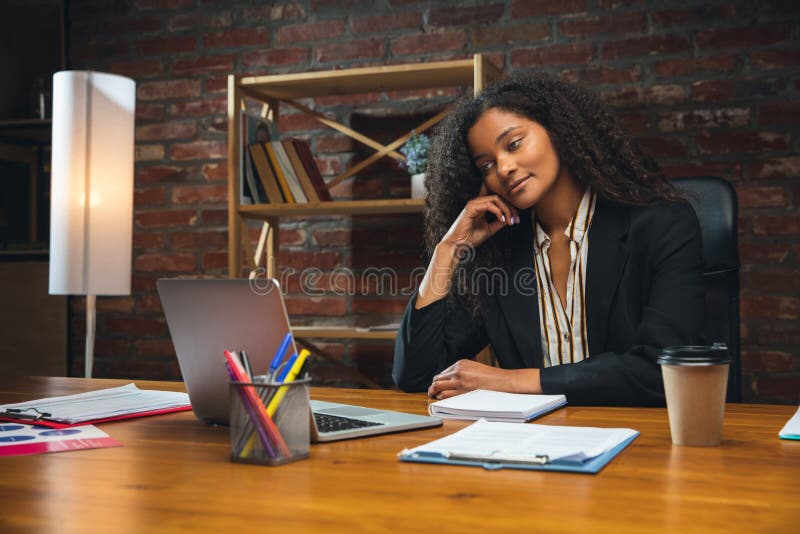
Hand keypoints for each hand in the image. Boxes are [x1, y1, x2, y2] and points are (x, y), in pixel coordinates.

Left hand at [427, 359, 541, 399]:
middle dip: (433, 386)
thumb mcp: (475, 368)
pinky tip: (440, 401)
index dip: (439, 380)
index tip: (437, 385)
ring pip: (437, 387)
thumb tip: (451, 380)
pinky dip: (440, 398)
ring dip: (433, 392)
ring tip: (432, 397)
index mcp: (461, 363)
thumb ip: (463, 372)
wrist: (503, 382)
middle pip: (437, 379)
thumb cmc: (492, 377)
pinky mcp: (462, 391)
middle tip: (431, 392)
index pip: (443, 373)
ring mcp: (459, 381)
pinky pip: (444, 396)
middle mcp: (458, 370)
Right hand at [441, 186, 519, 251]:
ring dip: (506, 209)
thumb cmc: (470, 238)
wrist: (458, 245)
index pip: (499, 202)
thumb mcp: (490, 229)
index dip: (510, 209)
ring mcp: (474, 204)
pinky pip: (489, 204)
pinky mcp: (471, 207)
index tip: (517, 220)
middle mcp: (477, 203)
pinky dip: (498, 211)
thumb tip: (511, 218)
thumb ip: (498, 223)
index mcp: (481, 207)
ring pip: (496, 199)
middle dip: (510, 208)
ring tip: (510, 220)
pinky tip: (502, 219)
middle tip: (516, 220)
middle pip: (499, 198)